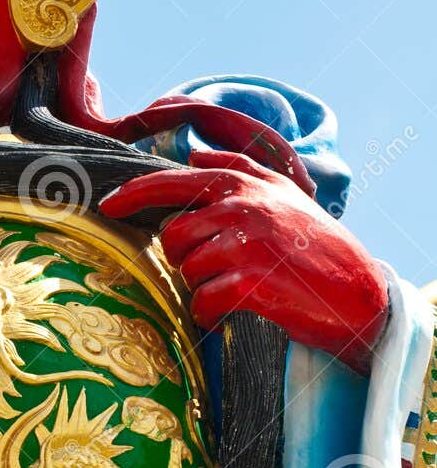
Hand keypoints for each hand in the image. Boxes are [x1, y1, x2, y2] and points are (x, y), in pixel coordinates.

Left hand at [100, 149, 388, 373]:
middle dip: (186, 258)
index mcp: (246, 184)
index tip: (107, 206)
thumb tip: (194, 154)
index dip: (135, 194)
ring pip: (188, 270)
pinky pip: (202, 302)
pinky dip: (210, 314)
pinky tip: (233, 311)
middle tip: (219, 269)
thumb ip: (240, 169)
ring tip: (239, 288)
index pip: (175, 182)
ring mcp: (247, 243)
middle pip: (175, 235)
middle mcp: (244, 207)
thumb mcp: (285, 195)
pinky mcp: (251, 282)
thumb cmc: (317, 246)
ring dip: (204, 287)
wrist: (360, 294)